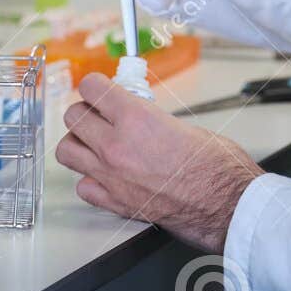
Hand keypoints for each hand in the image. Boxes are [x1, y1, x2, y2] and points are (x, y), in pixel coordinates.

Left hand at [55, 72, 264, 253]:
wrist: (224, 205)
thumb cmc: (215, 167)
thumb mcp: (183, 125)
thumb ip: (150, 118)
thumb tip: (139, 114)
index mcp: (135, 118)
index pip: (90, 88)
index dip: (94, 85)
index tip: (99, 88)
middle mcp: (116, 145)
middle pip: (73, 116)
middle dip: (85, 111)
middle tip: (99, 114)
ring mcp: (111, 176)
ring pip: (66, 150)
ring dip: (77, 143)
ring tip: (93, 143)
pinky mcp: (114, 202)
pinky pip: (83, 186)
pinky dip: (89, 180)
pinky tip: (104, 175)